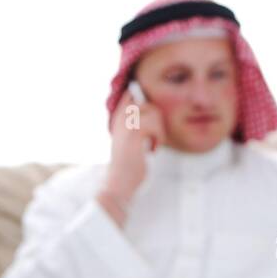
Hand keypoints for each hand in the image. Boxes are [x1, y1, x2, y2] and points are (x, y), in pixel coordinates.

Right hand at [100, 86, 166, 216]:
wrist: (119, 182)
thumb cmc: (127, 165)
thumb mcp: (129, 140)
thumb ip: (136, 124)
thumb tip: (149, 109)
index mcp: (118, 118)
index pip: (130, 95)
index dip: (142, 101)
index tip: (146, 123)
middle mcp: (120, 118)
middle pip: (148, 104)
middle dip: (156, 121)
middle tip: (152, 139)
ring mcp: (126, 124)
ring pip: (154, 112)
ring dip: (158, 131)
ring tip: (152, 144)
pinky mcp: (134, 132)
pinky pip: (155, 124)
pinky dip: (158, 138)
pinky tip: (152, 149)